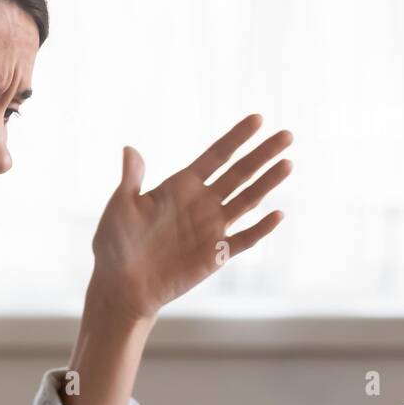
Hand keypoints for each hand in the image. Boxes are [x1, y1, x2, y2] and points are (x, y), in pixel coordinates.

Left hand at [88, 113, 292, 322]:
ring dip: (268, 183)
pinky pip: (245, 239)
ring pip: (247, 201)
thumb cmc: (115, 244)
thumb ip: (131, 179)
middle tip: (287, 135)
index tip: (258, 119)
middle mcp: (201, 203)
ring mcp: (211, 228)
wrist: (122, 285)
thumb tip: (130, 149)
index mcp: (180, 186)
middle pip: (239, 173)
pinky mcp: (216, 254)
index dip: (236, 138)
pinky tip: (278, 214)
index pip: (216, 156)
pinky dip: (261, 228)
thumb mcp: (120, 207)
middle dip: (263, 154)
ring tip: (288, 163)